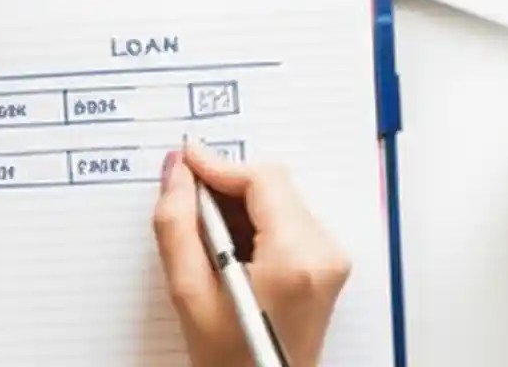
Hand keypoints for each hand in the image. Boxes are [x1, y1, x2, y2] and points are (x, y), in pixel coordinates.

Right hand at [153, 144, 351, 366]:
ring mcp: (331, 257)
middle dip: (226, 187)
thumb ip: (176, 224)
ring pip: (279, 199)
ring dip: (239, 206)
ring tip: (206, 239)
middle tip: (186, 204)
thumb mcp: (189, 293)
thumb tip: (177, 171)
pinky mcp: (327, 263)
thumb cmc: (228, 361)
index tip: (184, 161)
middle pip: (272, 186)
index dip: (218, 165)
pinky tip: (230, 250)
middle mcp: (323, 251)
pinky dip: (255, 222)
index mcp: (295, 257)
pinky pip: (288, 219)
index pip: (261, 180)